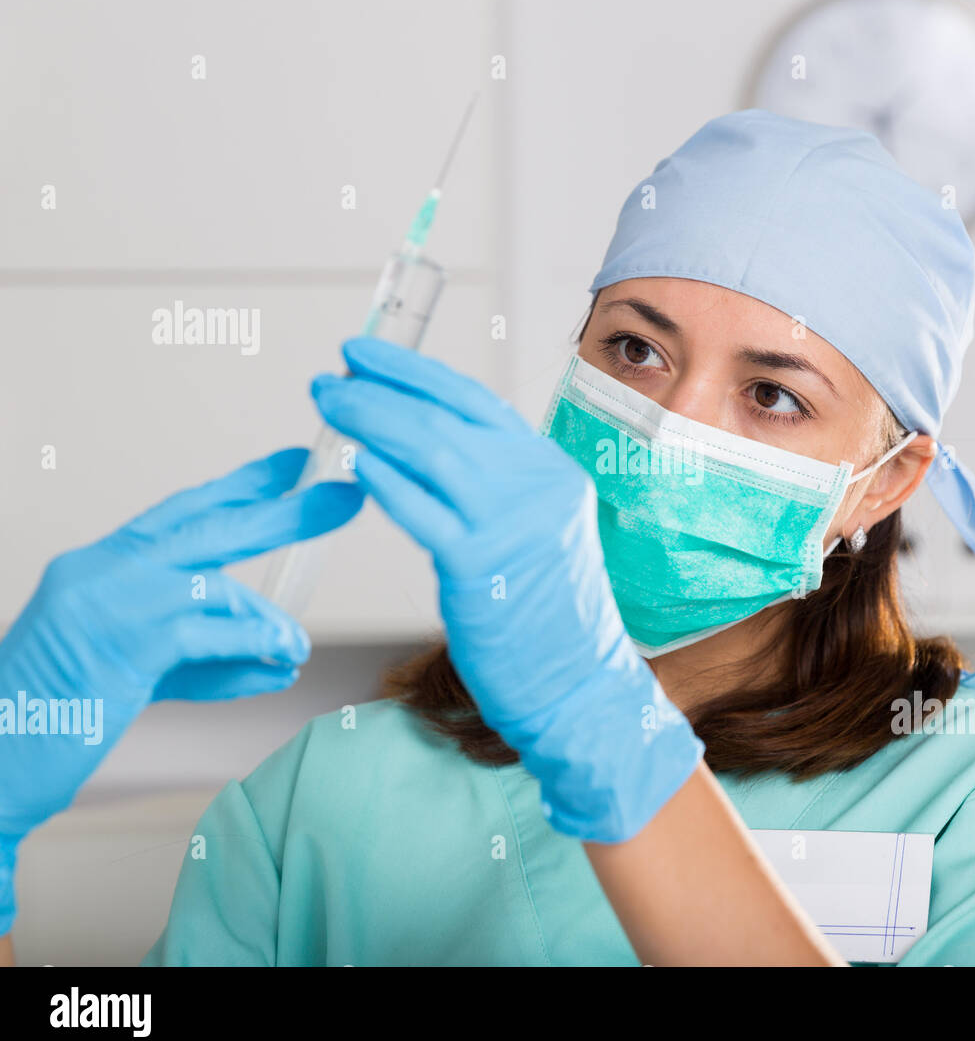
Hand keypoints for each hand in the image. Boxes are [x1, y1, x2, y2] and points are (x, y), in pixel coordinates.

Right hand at [0, 448, 363, 932]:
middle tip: (341, 495)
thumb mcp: (137, 674)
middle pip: (209, 526)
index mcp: (98, 565)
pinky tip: (281, 661)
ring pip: (216, 588)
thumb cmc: (56, 720)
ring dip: (266, 621)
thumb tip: (283, 657)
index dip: (241, 487)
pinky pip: (210, 633)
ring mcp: (107, 602)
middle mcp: (99, 570)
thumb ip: (205, 657)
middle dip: (282, 512)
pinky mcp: (122, 644)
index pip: (181, 513)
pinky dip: (253, 646)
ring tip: (296, 649)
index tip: (292, 466)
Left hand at [311, 337, 702, 842]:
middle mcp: (537, 487)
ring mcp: (513, 524)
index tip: (366, 355)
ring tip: (329, 406)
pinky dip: (387, 483)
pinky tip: (355, 464)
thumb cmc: (547, 616)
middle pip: (447, 419)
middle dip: (380, 391)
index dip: (414, 373)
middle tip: (331, 378)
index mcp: (550, 470)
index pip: (475, 401)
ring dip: (371, 422)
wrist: (580, 685)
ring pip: (431, 452)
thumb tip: (418, 442)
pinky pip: (423, 513)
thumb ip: (492, 484)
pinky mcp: (484, 567)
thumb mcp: (534, 528)